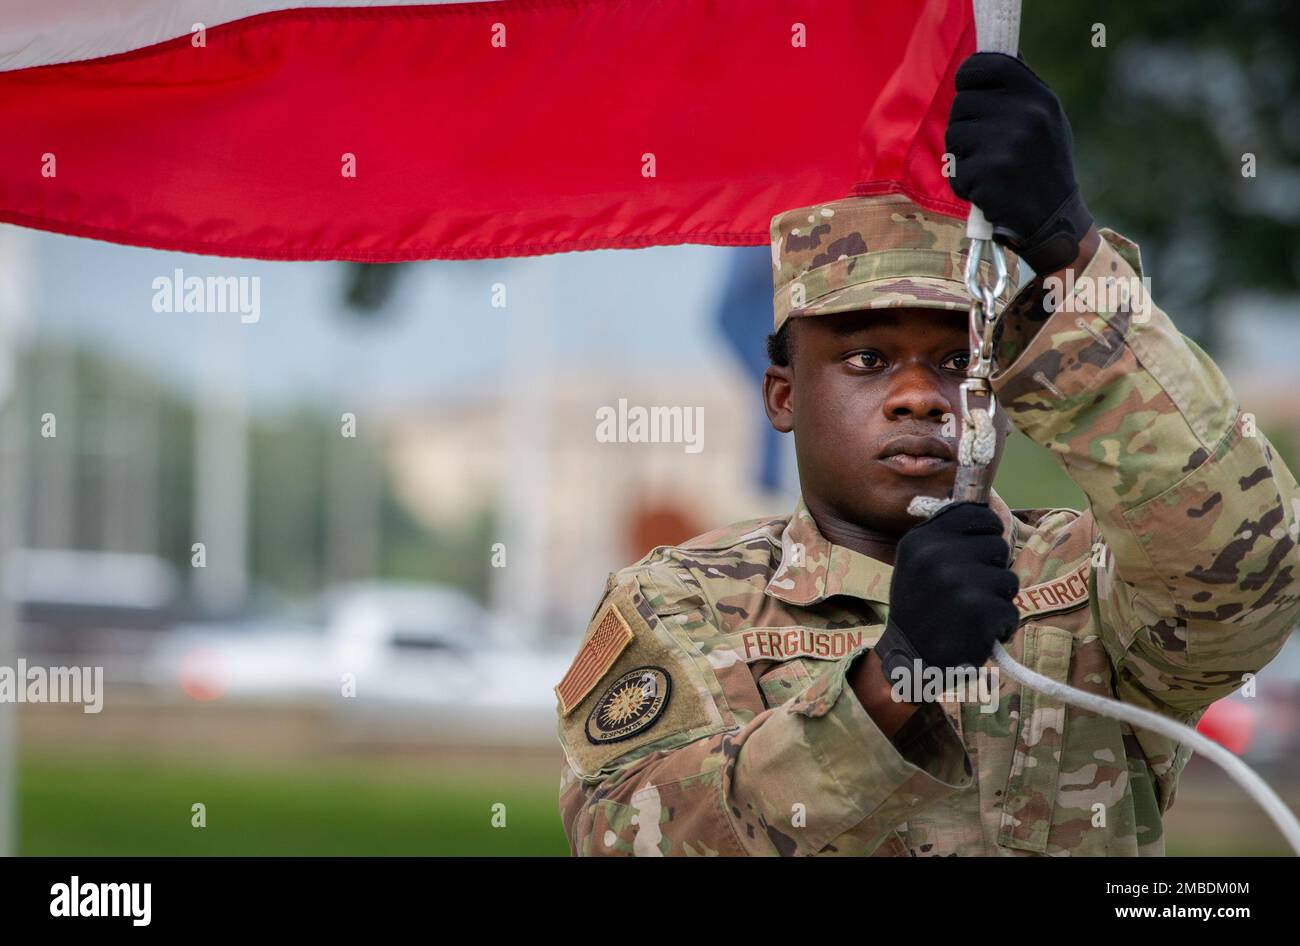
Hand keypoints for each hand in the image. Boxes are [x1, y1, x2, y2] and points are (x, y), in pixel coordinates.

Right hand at [875, 502, 1019, 693]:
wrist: (910, 660)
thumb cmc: (919, 608)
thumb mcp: (916, 562)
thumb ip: (945, 536)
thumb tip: (984, 506)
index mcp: (921, 540)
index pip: (976, 512)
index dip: (986, 530)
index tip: (977, 550)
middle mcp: (938, 557)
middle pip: (998, 545)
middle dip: (991, 569)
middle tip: (965, 592)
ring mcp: (961, 585)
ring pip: (1009, 580)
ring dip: (996, 600)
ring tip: (968, 615)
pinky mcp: (981, 614)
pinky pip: (1011, 611)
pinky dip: (1000, 626)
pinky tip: (975, 634)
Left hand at [945, 52, 1092, 274]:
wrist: (1055, 220)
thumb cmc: (1043, 167)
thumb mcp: (1046, 118)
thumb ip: (1020, 90)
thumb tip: (988, 60)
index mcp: (1037, 95)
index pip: (984, 65)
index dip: (968, 77)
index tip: (968, 90)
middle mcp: (1025, 114)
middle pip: (961, 103)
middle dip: (964, 127)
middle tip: (986, 149)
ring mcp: (1006, 144)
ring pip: (953, 136)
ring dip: (962, 157)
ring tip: (990, 171)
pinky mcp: (989, 174)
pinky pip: (955, 169)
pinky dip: (964, 184)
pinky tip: (989, 191)